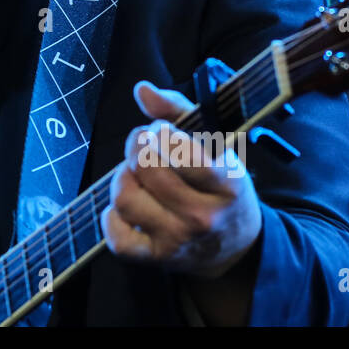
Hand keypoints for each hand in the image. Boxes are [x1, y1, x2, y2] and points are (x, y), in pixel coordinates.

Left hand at [100, 81, 261, 279]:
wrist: (235, 246)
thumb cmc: (220, 188)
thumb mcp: (216, 146)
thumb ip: (179, 111)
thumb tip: (142, 90)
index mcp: (225, 184)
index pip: (178, 148)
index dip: (159, 130)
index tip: (162, 130)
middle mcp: (202, 216)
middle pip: (144, 167)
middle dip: (137, 146)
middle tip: (144, 146)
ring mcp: (178, 239)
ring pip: (125, 197)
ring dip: (124, 178)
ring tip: (137, 175)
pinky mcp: (156, 258)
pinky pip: (116, 235)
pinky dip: (113, 217)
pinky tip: (128, 207)